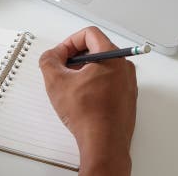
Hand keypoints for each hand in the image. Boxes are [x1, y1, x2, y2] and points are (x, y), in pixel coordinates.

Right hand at [39, 27, 136, 175]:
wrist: (105, 143)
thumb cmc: (89, 115)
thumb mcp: (57, 82)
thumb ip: (49, 61)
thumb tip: (51, 56)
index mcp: (112, 56)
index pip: (90, 34)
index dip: (70, 42)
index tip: (60, 55)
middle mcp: (124, 66)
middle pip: (97, 48)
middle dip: (76, 57)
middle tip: (62, 69)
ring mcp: (128, 82)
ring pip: (103, 66)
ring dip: (84, 71)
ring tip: (71, 86)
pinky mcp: (127, 97)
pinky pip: (109, 81)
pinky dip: (94, 84)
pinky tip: (83, 98)